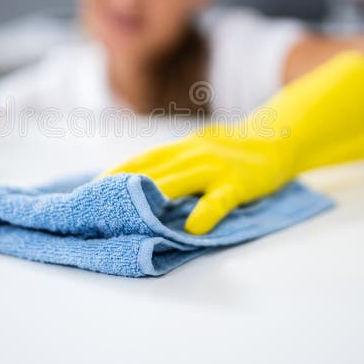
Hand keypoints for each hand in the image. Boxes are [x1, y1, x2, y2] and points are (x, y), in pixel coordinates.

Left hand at [104, 51, 363, 234]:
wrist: (277, 137)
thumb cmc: (230, 150)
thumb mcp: (197, 151)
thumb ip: (171, 165)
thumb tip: (134, 182)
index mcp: (180, 149)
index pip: (139, 161)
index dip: (113, 175)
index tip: (86, 190)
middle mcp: (192, 154)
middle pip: (151, 171)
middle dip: (121, 189)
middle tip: (95, 207)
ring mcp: (216, 167)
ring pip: (179, 181)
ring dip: (153, 197)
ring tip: (129, 215)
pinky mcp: (239, 182)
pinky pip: (221, 198)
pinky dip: (207, 211)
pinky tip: (193, 227)